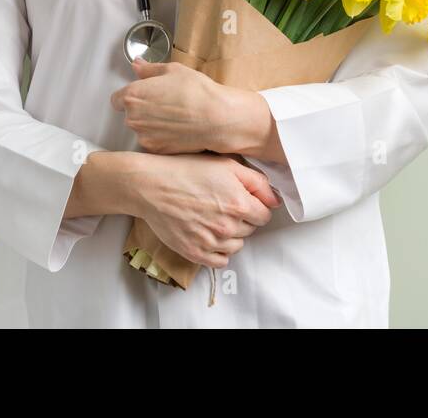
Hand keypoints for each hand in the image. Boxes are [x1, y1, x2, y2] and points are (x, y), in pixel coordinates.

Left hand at [111, 60, 236, 154]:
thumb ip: (149, 69)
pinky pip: (153, 141)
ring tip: (174, 116)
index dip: (131, 96)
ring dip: (152, 124)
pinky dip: (162, 137)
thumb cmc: (197, 92)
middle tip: (165, 104)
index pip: (116, 99)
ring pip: (142, 129)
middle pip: (129, 114)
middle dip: (143, 110)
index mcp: (133, 95)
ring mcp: (143, 136)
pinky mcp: (156, 150)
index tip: (143, 95)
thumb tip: (137, 65)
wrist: (216, 118)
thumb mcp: (173, 70)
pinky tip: (178, 128)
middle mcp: (133, 118)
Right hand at [125, 151, 281, 267]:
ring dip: (231, 235)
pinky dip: (218, 251)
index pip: (264, 216)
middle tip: (222, 206)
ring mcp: (211, 242)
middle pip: (250, 230)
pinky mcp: (195, 253)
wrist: (152, 186)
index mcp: (239, 204)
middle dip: (242, 219)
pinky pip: (220, 261)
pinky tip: (209, 235)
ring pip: (237, 246)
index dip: (255, 206)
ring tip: (213, 219)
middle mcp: (228, 226)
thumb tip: (274, 201)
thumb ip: (257, 183)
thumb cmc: (188, 171)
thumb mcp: (227, 165)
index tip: (241, 200)